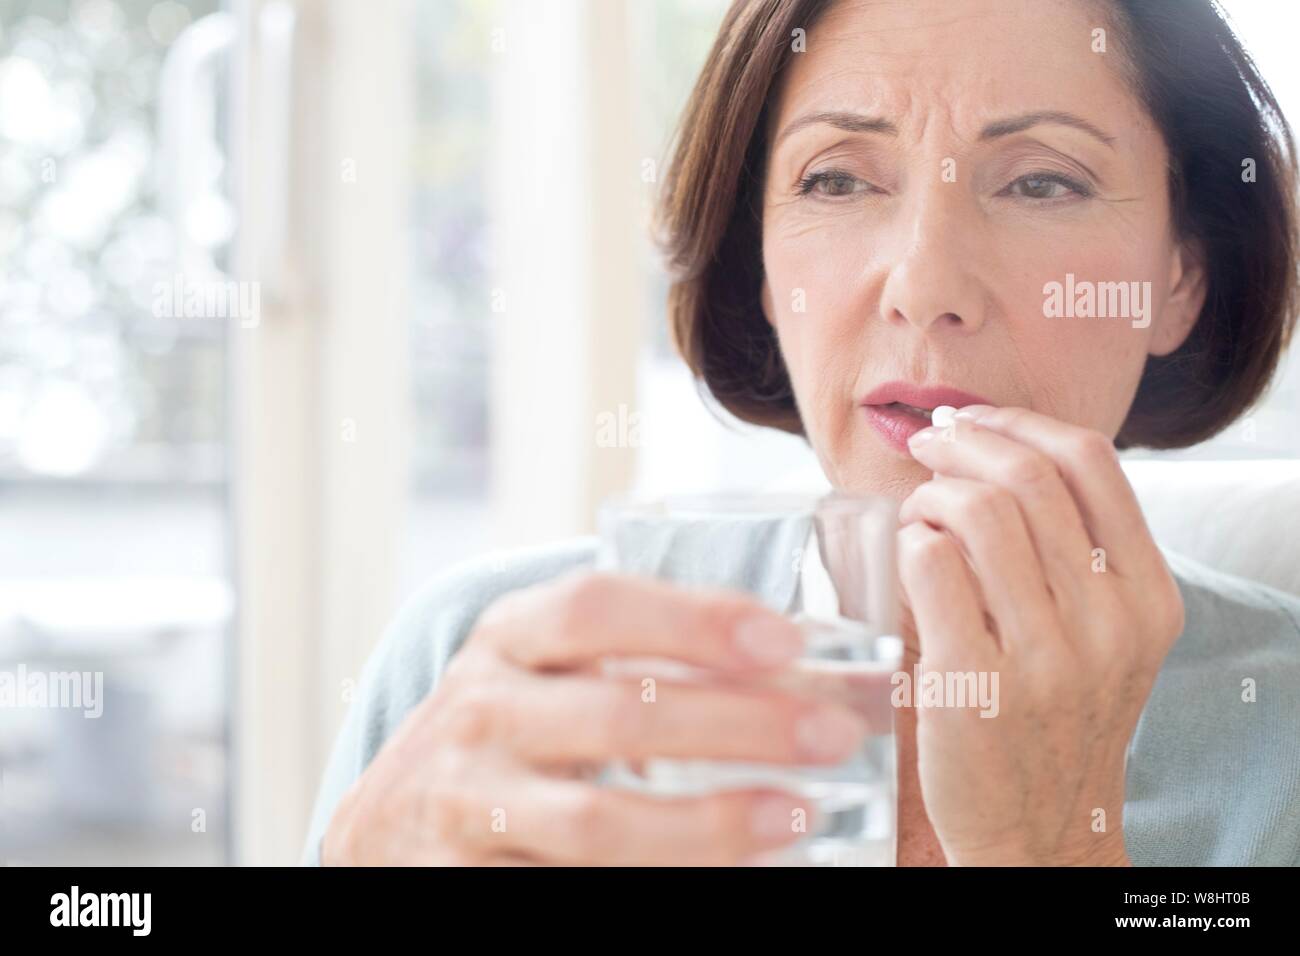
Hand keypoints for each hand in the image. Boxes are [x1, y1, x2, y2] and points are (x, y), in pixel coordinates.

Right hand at [320, 571, 869, 864]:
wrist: (393, 816)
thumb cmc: (512, 724)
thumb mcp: (546, 666)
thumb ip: (638, 652)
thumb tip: (799, 663)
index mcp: (507, 637)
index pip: (595, 607)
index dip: (694, 620)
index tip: (788, 642)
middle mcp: (481, 711)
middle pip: (615, 714)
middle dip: (738, 724)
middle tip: (833, 735)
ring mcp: (468, 802)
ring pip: (596, 821)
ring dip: (709, 822)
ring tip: (797, 815)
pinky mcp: (471, 880)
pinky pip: (576, 883)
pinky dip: (663, 880)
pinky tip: (732, 871)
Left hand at [896, 405, 1182, 865]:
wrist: (1038, 831)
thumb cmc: (1056, 719)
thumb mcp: (1104, 639)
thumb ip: (1078, 556)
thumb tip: (1002, 453)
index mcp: (1147, 598)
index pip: (1092, 462)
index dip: (1020, 422)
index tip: (975, 421)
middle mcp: (1108, 624)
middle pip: (1027, 477)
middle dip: (962, 443)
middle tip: (927, 449)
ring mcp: (1045, 658)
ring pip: (979, 512)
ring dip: (932, 493)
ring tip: (918, 513)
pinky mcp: (975, 685)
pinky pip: (932, 566)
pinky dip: (909, 541)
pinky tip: (907, 558)